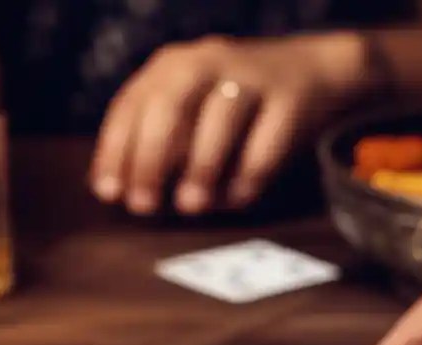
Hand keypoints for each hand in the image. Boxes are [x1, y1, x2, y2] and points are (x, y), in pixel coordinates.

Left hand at [91, 33, 378, 214]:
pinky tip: (236, 199)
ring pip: (221, 116)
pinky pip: (268, 138)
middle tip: (143, 205)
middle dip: (150, 159)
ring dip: (201, 166)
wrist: (311, 68)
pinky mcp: (292, 96)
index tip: (110, 193)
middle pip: (170, 106)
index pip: (131, 106)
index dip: (115, 151)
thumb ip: (154, 143)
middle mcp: (208, 61)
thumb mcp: (189, 111)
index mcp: (172, 65)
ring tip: (190, 206)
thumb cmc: (232, 106)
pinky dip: (249, 173)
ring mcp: (252, 75)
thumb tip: (115, 190)